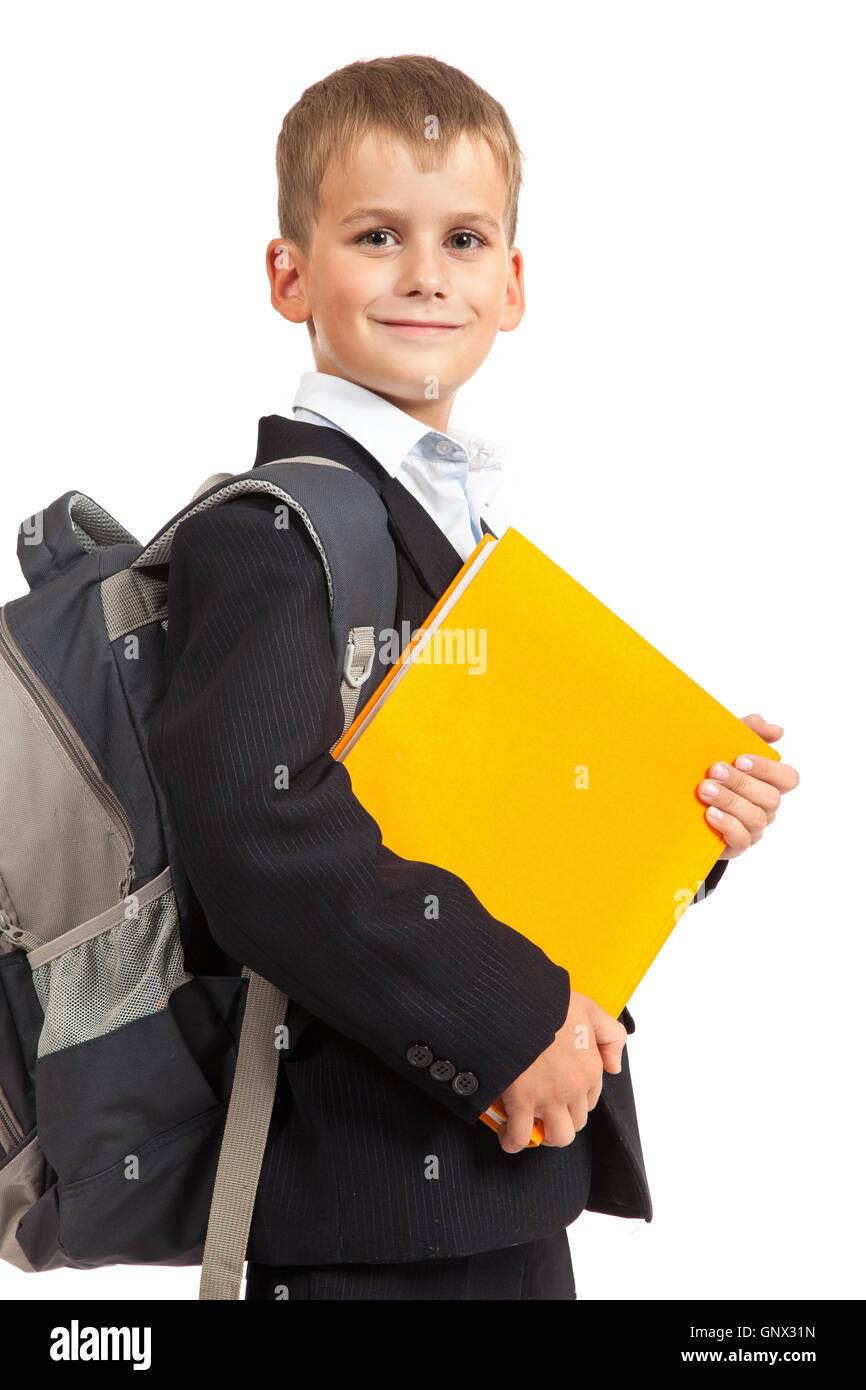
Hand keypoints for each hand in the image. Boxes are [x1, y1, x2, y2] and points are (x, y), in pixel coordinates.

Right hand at [496, 991, 626, 1152]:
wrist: (517, 1001)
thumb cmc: (549, 1003)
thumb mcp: (590, 1010)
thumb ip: (611, 1036)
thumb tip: (614, 1066)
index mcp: (591, 1068)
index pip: (590, 1099)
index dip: (575, 1099)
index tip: (560, 1093)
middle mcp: (574, 1087)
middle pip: (576, 1122)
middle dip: (562, 1120)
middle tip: (544, 1111)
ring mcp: (549, 1097)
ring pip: (557, 1136)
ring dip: (544, 1135)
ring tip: (531, 1125)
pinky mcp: (522, 1101)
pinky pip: (521, 1136)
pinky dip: (514, 1141)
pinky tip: (508, 1134)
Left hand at [697, 713, 799, 859]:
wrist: (684, 805)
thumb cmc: (713, 771)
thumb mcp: (727, 745)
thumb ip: (751, 731)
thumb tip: (776, 730)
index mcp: (768, 782)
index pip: (787, 778)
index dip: (768, 769)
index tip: (741, 759)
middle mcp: (766, 806)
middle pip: (770, 797)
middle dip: (741, 783)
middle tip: (714, 770)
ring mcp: (754, 827)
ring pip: (755, 817)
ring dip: (729, 801)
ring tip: (705, 790)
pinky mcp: (738, 844)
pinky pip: (742, 839)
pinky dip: (727, 824)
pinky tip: (709, 813)